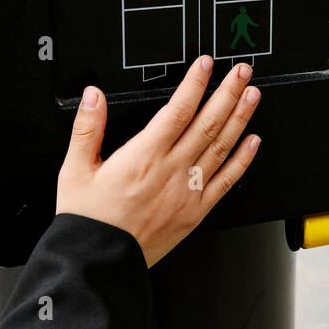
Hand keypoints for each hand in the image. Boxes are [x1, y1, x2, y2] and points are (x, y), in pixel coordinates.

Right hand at [57, 56, 261, 265]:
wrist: (97, 263)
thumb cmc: (87, 219)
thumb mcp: (75, 169)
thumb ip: (87, 128)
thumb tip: (93, 95)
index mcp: (144, 156)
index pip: (178, 110)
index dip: (195, 84)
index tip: (206, 65)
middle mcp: (171, 171)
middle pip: (208, 123)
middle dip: (227, 93)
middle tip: (242, 72)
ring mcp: (187, 191)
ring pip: (221, 147)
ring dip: (240, 118)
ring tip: (252, 96)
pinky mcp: (195, 212)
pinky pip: (226, 182)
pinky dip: (242, 160)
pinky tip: (253, 142)